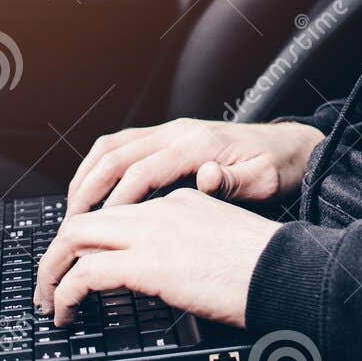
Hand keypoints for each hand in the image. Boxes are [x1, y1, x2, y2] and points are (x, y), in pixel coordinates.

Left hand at [34, 189, 280, 327]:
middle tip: (47, 282)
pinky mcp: (147, 263)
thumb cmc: (266, 266)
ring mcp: (151, 234)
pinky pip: (86, 274)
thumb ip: (191, 242)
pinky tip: (65, 311)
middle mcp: (159, 210)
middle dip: (56, 252)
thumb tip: (171, 268)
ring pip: (74, 239)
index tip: (76, 263)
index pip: (116, 211)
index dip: (87, 237)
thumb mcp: (222, 241)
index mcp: (179, 201)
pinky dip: (66, 293)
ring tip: (49, 302)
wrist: (286, 271)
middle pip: (84, 219)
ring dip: (52, 273)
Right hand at [65, 118, 322, 215]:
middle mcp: (178, 132)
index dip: (116, 200)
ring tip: (72, 209)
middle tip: (71, 224)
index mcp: (197, 145)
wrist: (290, 147)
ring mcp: (170, 131)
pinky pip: (121, 146)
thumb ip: (233, 181)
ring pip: (112, 146)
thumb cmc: (276, 168)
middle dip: (88, 189)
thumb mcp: (264, 180)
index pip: (142, 171)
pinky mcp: (168, 136)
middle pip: (116, 155)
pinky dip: (98, 167)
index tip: (98, 229)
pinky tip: (91, 190)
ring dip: (86, 175)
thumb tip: (207, 178)